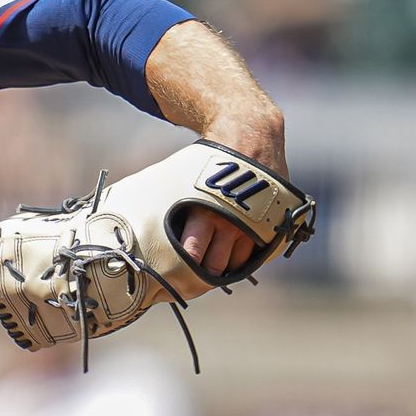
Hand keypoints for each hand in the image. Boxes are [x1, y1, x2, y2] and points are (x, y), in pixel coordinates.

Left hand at [182, 115, 288, 276]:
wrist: (249, 139)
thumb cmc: (210, 163)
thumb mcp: (187, 181)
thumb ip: (176, 207)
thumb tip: (145, 227)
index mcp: (203, 212)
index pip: (191, 255)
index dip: (183, 269)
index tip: (175, 276)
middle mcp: (228, 221)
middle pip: (214, 266)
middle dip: (204, 272)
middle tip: (195, 272)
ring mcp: (251, 225)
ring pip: (236, 264)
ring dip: (226, 266)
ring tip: (215, 259)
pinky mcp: (270, 224)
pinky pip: (255, 255)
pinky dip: (245, 257)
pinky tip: (235, 251)